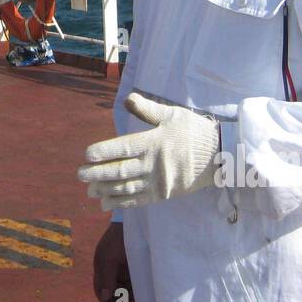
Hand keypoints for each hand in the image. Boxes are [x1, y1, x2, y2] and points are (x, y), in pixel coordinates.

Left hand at [78, 90, 220, 208]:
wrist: (222, 155)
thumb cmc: (195, 132)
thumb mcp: (172, 114)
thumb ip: (148, 108)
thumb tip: (128, 98)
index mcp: (153, 142)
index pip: (122, 148)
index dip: (103, 152)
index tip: (87, 155)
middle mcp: (154, 164)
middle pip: (120, 170)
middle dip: (97, 173)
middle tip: (80, 174)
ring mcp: (159, 181)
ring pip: (127, 188)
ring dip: (106, 190)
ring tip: (89, 190)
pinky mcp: (165, 194)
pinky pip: (139, 200)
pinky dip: (122, 202)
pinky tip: (107, 203)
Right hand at [92, 222, 131, 301]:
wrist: (135, 225)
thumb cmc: (116, 240)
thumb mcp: (108, 257)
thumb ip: (106, 277)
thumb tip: (105, 296)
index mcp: (102, 269)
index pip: (100, 290)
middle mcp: (112, 272)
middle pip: (112, 294)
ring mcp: (124, 271)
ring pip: (124, 291)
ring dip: (127, 299)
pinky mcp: (136, 269)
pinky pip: (134, 285)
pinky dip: (134, 293)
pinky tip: (139, 297)